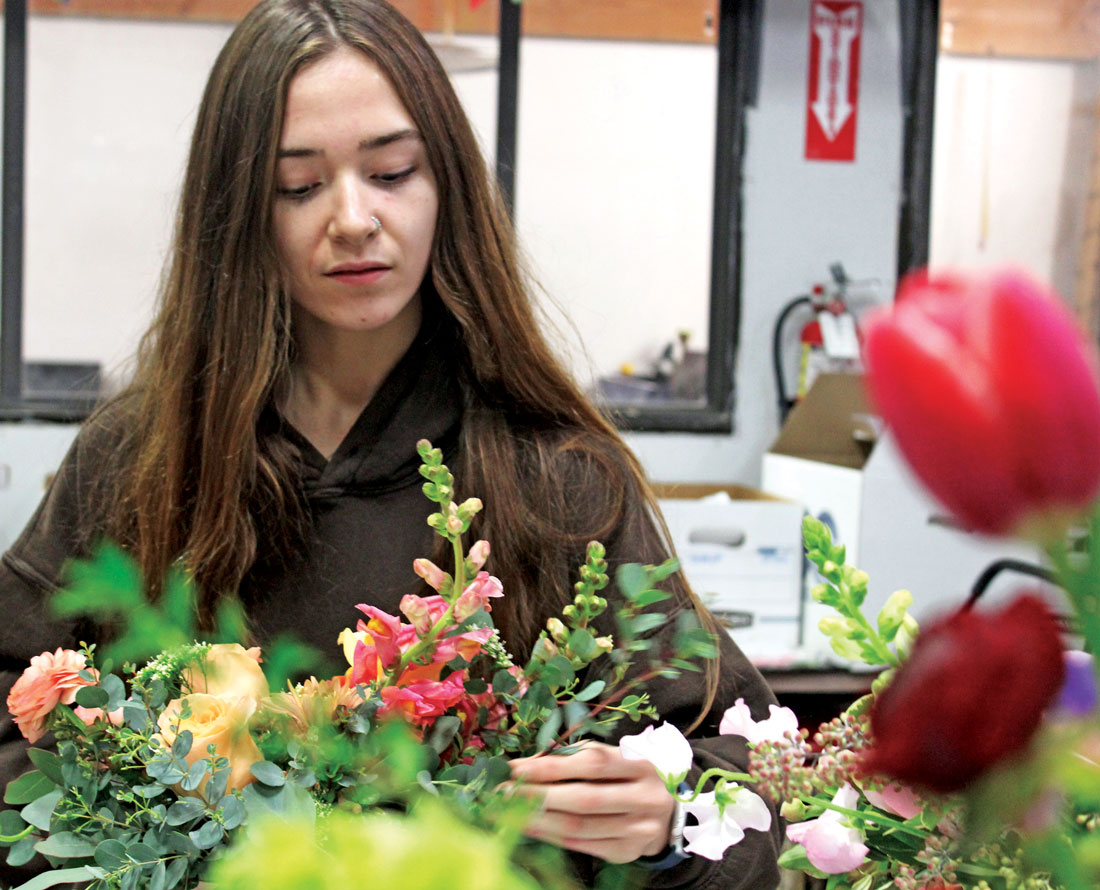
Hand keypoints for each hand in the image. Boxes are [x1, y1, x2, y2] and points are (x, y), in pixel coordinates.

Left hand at [507, 741, 678, 863]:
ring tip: (507, 811)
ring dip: (537, 819)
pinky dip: (550, 836)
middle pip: (584, 798)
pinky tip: (529, 827)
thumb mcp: (614, 758)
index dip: (551, 765)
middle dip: (537, 795)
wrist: (666, 812)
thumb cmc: (628, 776)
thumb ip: (577, 757)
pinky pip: (582, 845)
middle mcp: (645, 798)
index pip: (592, 763)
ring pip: (579, 827)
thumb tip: (527, 765)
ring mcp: (638, 829)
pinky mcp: (627, 852)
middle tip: (502, 792)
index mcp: (641, 764)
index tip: (515, 767)